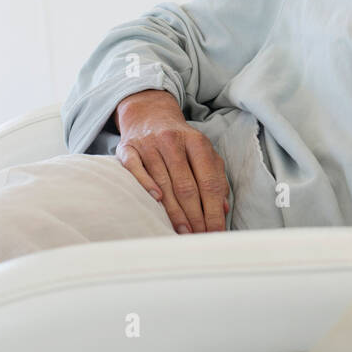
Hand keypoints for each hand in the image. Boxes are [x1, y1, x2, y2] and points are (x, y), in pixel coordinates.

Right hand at [113, 90, 229, 232]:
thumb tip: (224, 207)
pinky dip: (146, 185)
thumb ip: (215, 177)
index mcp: (196, 142)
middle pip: (187, 186)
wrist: (148, 113)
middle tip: (200, 237)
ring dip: (174, 212)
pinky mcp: (127, 148)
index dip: (213, 209)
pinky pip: (136, 168)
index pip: (209, 181)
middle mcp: (173, 141)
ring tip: (183, 232)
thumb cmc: (180, 141)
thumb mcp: (202, 152)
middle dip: (195, 216)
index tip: (217, 231)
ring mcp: (149, 144)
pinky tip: (157, 202)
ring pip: (164, 182)